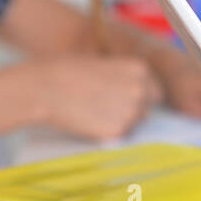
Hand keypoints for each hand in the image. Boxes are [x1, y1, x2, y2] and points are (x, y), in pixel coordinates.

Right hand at [27, 55, 162, 139]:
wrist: (45, 87)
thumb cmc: (67, 71)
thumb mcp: (104, 64)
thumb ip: (123, 78)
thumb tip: (133, 93)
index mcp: (140, 69)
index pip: (155, 91)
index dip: (142, 98)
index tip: (126, 101)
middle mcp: (141, 90)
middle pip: (147, 109)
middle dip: (132, 111)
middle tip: (106, 109)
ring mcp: (131, 112)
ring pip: (134, 124)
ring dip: (121, 122)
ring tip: (94, 113)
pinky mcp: (116, 131)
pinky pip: (119, 136)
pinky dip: (108, 133)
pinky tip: (90, 122)